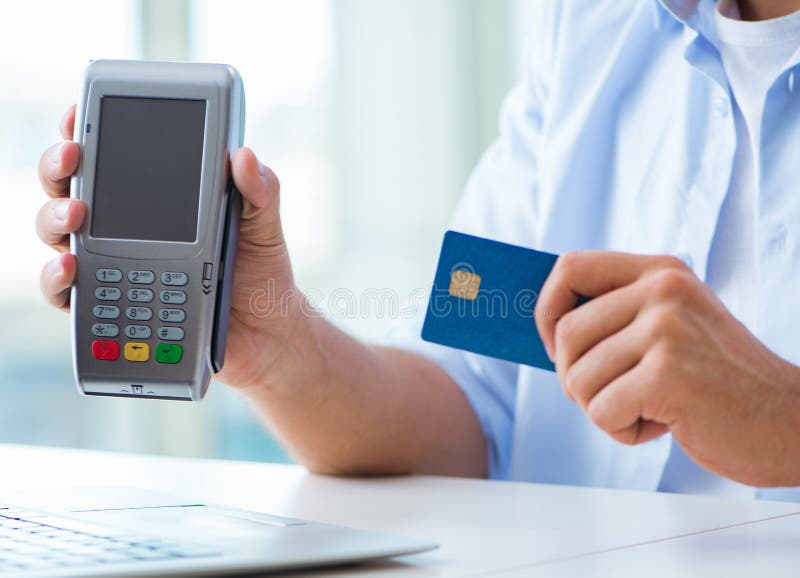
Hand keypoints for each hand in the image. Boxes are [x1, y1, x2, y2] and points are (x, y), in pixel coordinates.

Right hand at [37, 106, 305, 391]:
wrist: (263, 330)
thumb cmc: (259, 270)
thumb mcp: (263, 224)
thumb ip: (258, 189)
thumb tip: (244, 155)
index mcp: (158, 197)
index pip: (112, 156)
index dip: (85, 131)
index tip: (78, 115)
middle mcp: (125, 225)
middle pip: (70, 187)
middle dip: (59, 167)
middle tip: (73, 159)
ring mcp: (112, 264)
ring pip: (59, 233)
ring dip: (53, 217)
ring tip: (75, 214)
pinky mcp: (109, 304)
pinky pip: (68, 292)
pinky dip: (57, 279)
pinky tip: (70, 268)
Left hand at [535, 251, 799, 486]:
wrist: (790, 422)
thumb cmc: (716, 382)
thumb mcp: (671, 326)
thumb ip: (617, 315)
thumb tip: (545, 328)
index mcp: (659, 272)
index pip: (569, 267)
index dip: (546, 310)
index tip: (555, 345)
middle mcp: (662, 290)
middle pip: (564, 334)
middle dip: (575, 378)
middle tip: (616, 395)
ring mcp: (667, 329)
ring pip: (577, 378)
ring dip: (604, 409)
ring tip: (650, 407)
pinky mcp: (669, 374)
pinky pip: (601, 411)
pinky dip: (622, 431)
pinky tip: (664, 424)